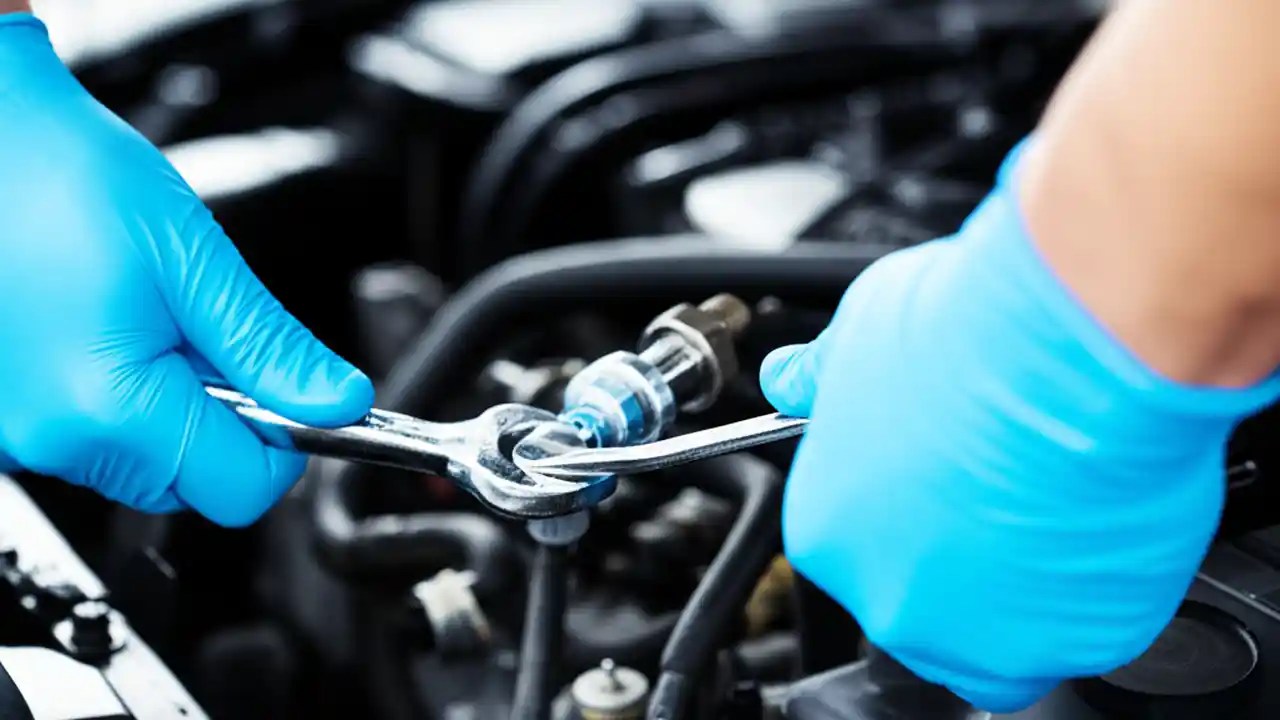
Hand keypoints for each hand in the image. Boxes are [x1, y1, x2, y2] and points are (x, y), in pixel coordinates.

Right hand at [0, 14, 373, 525]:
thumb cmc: (61, 173)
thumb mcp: (192, 259)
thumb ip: (270, 347)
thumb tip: (339, 403)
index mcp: (104, 409)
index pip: (238, 488)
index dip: (286, 441)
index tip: (297, 393)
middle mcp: (47, 439)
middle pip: (189, 480)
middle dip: (227, 420)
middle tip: (211, 334)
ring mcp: (13, 431)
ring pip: (141, 459)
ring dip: (173, 403)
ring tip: (149, 316)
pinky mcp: (2, 412)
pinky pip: (89, 431)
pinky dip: (120, 393)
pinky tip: (111, 327)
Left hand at [759, 141, 1279, 710]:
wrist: (1080, 337)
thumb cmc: (972, 332)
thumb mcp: (861, 338)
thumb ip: (824, 381)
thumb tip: (795, 382)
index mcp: (830, 532)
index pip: (850, 546)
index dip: (899, 506)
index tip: (931, 481)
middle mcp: (895, 599)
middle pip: (922, 596)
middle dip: (952, 548)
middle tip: (992, 486)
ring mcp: (989, 631)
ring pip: (998, 625)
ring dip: (1017, 573)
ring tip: (1042, 491)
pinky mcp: (1081, 637)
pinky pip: (1073, 625)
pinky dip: (1082, 581)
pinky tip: (1084, 512)